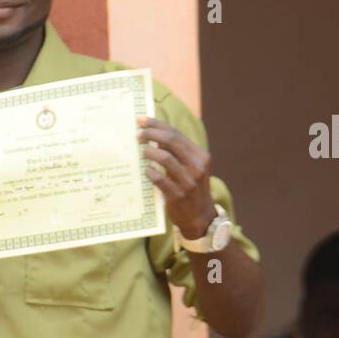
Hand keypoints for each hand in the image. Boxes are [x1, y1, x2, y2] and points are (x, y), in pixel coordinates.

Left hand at [138, 117, 215, 239]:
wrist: (200, 217)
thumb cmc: (191, 188)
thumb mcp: (190, 168)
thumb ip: (176, 152)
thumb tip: (154, 135)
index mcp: (201, 156)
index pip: (177, 134)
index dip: (157, 124)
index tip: (141, 120)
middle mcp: (197, 166)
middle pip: (171, 141)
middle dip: (151, 134)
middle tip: (137, 135)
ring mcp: (189, 182)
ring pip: (165, 158)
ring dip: (149, 153)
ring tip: (142, 153)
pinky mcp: (178, 195)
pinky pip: (160, 179)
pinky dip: (150, 173)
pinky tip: (146, 171)